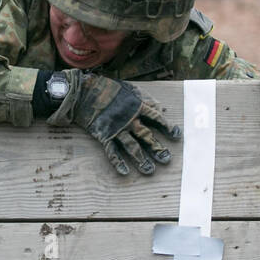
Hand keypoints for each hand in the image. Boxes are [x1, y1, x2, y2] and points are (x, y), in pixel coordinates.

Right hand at [47, 70, 181, 176]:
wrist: (82, 92)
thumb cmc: (107, 88)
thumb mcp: (129, 89)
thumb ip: (145, 98)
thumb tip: (161, 107)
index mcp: (136, 106)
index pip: (157, 118)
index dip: (167, 127)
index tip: (176, 135)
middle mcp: (129, 119)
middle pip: (146, 136)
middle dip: (157, 148)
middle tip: (167, 159)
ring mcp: (116, 129)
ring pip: (131, 147)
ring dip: (141, 159)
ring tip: (150, 170)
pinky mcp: (103, 135)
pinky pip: (112, 151)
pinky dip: (118, 162)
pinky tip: (124, 172)